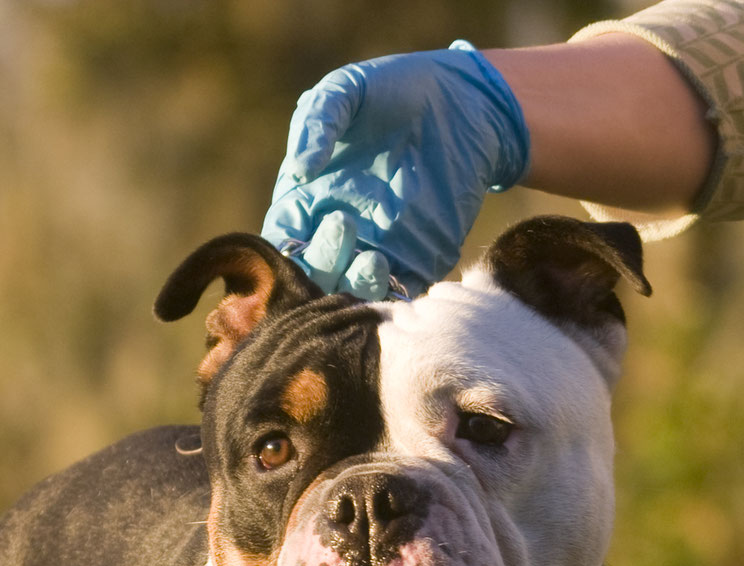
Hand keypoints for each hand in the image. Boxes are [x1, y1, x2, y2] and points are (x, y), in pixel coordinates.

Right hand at [263, 41, 529, 298]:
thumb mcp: (347, 89)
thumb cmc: (393, 89)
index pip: (282, 244)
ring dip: (356, 287)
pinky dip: (391, 298)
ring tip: (372, 259)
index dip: (282, 253)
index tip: (297, 238)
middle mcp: (336, 235)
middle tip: (344, 225)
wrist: (462, 100)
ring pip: (353, 293)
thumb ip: (317, 120)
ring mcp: (376, 249)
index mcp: (306, 202)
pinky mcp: (417, 259)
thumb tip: (301, 169)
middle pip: (314, 276)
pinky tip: (394, 273)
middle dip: (321, 265)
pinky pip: (398, 293)